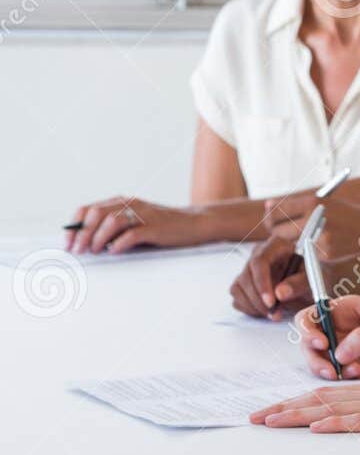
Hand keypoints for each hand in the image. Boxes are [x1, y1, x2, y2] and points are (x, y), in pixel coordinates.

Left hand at [67, 196, 208, 254]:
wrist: (196, 223)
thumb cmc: (163, 227)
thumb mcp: (136, 221)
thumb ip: (114, 227)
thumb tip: (86, 242)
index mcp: (122, 202)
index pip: (88, 209)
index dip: (74, 225)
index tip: (68, 243)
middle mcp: (130, 205)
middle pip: (96, 214)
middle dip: (82, 233)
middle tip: (78, 250)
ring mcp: (143, 215)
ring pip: (111, 221)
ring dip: (98, 238)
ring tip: (95, 251)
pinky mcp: (155, 227)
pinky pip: (132, 234)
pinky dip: (119, 244)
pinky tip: (115, 251)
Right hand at [230, 234, 308, 318]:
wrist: (311, 285)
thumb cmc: (313, 277)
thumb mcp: (313, 279)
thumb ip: (299, 283)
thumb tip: (280, 292)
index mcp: (276, 246)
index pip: (260, 261)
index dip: (262, 282)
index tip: (271, 301)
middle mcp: (259, 255)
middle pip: (246, 277)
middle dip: (259, 300)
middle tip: (274, 313)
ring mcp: (249, 270)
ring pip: (239, 289)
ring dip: (254, 306)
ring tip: (275, 313)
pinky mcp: (244, 285)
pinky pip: (238, 299)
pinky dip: (250, 309)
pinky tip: (267, 311)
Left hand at [250, 361, 359, 431]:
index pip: (337, 394)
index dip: (303, 400)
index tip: (275, 408)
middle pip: (327, 397)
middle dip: (287, 406)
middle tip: (254, 416)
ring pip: (337, 406)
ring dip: (299, 413)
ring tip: (270, 420)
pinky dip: (340, 421)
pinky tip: (317, 426)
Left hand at [265, 193, 359, 256]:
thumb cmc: (352, 217)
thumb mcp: (327, 204)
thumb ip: (298, 206)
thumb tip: (268, 206)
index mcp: (313, 201)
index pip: (275, 210)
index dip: (271, 218)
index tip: (275, 221)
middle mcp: (314, 218)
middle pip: (277, 230)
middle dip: (280, 233)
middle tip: (290, 234)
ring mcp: (319, 238)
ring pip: (291, 244)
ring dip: (297, 244)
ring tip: (317, 238)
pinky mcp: (326, 254)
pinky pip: (309, 255)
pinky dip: (314, 253)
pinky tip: (332, 247)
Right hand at [291, 295, 359, 378]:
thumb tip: (339, 353)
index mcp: (349, 308)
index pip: (313, 316)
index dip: (309, 330)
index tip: (321, 344)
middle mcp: (346, 325)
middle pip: (313, 342)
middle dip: (318, 358)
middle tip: (331, 370)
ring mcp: (353, 344)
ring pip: (326, 360)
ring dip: (334, 370)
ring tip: (354, 372)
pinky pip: (343, 371)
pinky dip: (348, 375)